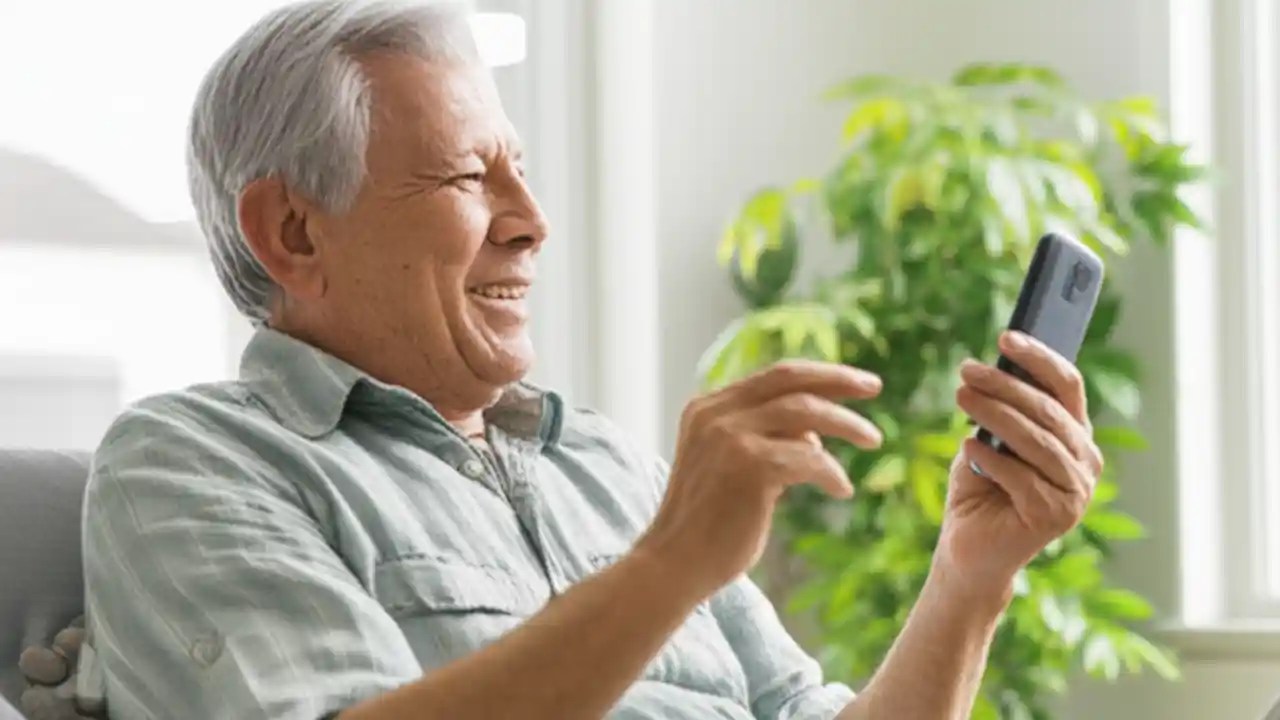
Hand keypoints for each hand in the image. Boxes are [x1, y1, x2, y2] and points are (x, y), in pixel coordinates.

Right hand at [635, 360, 883, 600]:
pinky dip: (832, 472)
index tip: (853, 382)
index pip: (772, 376)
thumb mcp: (731, 467)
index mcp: (708, 408)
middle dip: (838, 379)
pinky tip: (842, 489)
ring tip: (874, 440)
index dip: (817, 375)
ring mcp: (730, 436)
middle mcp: (716, 414)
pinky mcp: (749, 465)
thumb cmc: (709, 525)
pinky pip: (810, 457)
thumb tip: (814, 432)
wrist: (675, 565)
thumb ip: (765, 441)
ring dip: (847, 424)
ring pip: (806, 412)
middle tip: (875, 386)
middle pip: (790, 379)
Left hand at [937, 331, 1102, 606]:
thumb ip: (1001, 410)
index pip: (1068, 387)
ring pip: (1036, 441)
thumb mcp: (988, 439)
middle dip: (1005, 385)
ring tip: (961, 396)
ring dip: (995, 414)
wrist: (968, 549)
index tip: (1005, 337)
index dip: (1039, 358)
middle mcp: (1086, 463)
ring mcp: (1076, 493)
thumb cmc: (980, 489)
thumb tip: (994, 367)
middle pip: (1049, 411)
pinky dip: (991, 458)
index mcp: (1075, 437)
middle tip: (965, 370)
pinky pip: (1021, 476)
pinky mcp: (1056, 516)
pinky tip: (968, 447)